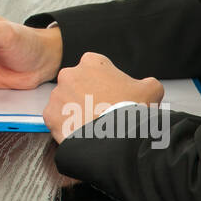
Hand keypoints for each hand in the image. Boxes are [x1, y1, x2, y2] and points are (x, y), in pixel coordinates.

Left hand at [42, 52, 164, 143]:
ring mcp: (57, 95)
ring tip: (91, 124)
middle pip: (77, 84)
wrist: (116, 139)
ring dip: (75, 110)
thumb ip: (148, 82)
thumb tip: (149, 86)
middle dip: (87, 96)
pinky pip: (56, 119)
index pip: (95, 68)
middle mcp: (70, 74)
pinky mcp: (49, 115)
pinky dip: (65, 126)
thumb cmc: (131, 112)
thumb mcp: (151, 90)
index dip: (104, 83)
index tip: (110, 95)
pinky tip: (80, 132)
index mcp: (92, 62)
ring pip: (65, 102)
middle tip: (101, 111)